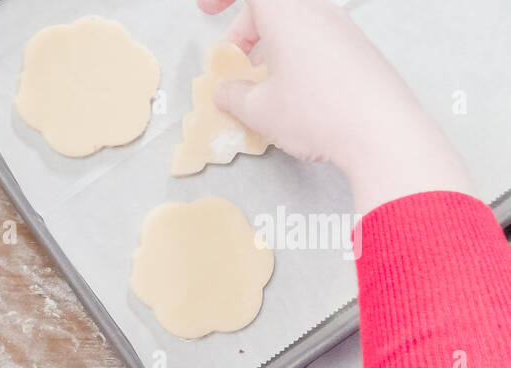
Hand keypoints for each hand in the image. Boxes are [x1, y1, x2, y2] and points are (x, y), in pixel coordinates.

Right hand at [199, 0, 475, 212]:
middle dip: (248, 28)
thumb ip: (233, 96)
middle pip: (276, 6)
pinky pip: (320, 39)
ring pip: (299, 22)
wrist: (382, 133)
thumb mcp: (259, 111)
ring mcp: (345, 29)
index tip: (207, 12)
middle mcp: (319, 13)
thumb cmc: (317, 114)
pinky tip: (298, 92)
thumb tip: (225, 91)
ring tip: (266, 81)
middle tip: (236, 60)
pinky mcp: (361, 50)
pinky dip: (299, 54)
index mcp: (288, 15)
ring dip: (275, 44)